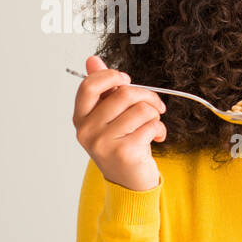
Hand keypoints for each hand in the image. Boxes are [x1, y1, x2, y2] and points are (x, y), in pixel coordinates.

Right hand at [72, 55, 167, 191]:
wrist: (129, 182)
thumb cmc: (122, 144)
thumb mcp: (109, 117)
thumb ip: (102, 89)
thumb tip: (93, 59)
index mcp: (80, 118)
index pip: (89, 85)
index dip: (111, 76)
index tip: (127, 80)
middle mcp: (87, 131)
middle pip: (123, 94)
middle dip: (148, 96)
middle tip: (156, 106)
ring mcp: (104, 143)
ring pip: (141, 109)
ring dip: (155, 115)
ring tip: (154, 125)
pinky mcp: (124, 152)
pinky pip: (152, 125)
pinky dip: (160, 129)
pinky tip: (157, 137)